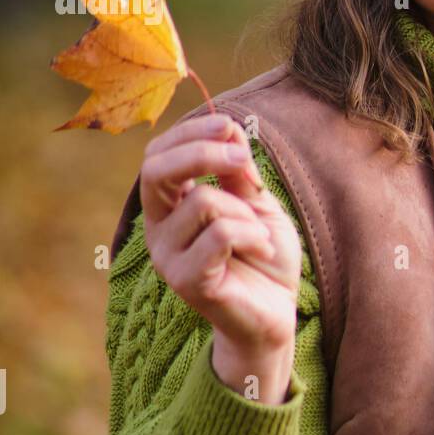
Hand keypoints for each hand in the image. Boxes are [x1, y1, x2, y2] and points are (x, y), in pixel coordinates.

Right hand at [139, 113, 300, 396]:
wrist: (278, 309)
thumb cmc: (264, 254)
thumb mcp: (256, 202)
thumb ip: (237, 171)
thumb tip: (228, 130)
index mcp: (169, 205)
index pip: (158, 154)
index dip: (191, 131)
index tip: (231, 125)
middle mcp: (159, 228)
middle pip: (155, 169)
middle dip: (203, 153)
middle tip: (244, 163)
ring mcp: (167, 257)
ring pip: (202, 202)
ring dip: (245, 212)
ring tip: (258, 236)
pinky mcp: (186, 281)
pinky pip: (220, 235)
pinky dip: (252, 235)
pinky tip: (261, 250)